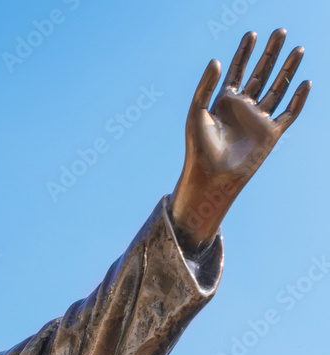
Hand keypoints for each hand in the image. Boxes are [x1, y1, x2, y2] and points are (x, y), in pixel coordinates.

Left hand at [171, 29, 310, 251]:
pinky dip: (298, 99)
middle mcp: (243, 108)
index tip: (252, 33)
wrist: (211, 175)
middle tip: (280, 31)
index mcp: (224, 102)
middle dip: (271, 53)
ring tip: (298, 48)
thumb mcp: (196, 112)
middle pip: (261, 74)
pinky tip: (306, 83)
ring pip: (278, 88)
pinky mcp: (271, 133)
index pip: (238, 71)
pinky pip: (289, 113)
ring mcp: (258, 119)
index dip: (245, 52)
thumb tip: (216, 59)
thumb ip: (206, 86)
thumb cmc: (199, 147)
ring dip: (288, 69)